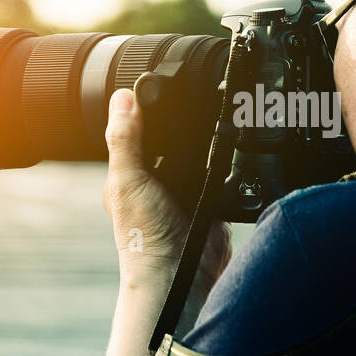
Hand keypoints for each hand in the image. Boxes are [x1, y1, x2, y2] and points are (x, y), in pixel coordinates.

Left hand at [102, 87, 231, 293]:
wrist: (181, 274)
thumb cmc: (144, 237)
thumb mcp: (128, 181)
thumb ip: (125, 141)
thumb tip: (122, 98)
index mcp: (134, 169)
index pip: (143, 127)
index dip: (152, 105)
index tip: (164, 81)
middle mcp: (161, 176)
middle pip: (176, 134)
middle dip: (186, 120)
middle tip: (199, 96)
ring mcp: (190, 185)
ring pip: (202, 148)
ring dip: (210, 138)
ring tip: (218, 121)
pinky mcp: (216, 196)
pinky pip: (226, 169)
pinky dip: (230, 160)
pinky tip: (233, 147)